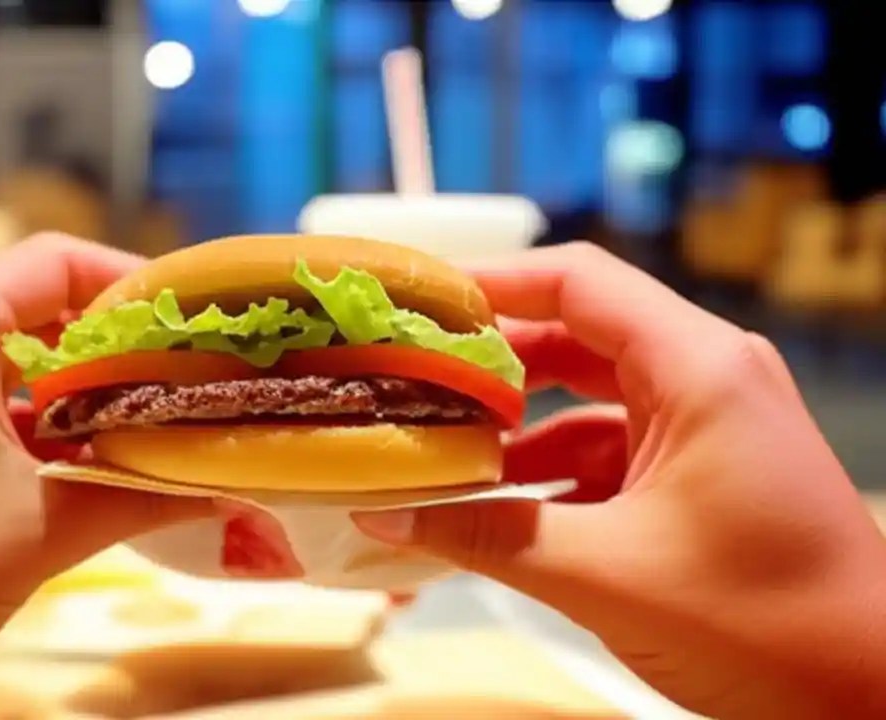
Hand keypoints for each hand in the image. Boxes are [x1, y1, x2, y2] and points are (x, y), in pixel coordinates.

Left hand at [0, 235, 206, 718]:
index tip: (203, 327)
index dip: (141, 285)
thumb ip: (144, 497)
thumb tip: (235, 491)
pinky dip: (55, 431)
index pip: (61, 261)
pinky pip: (0, 409)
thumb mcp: (40, 527)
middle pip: (48, 309)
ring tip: (167, 429)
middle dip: (128, 347)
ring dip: (94, 396)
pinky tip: (106, 471)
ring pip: (27, 366)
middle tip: (200, 384)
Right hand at [355, 243, 885, 718]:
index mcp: (699, 369)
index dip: (491, 282)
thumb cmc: (767, 625)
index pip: (579, 281)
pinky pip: (609, 450)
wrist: (867, 701)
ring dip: (516, 429)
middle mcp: (706, 379)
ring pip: (587, 400)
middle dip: (489, 365)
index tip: (417, 303)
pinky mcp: (702, 475)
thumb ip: (487, 536)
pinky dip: (551, 473)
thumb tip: (384, 513)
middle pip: (574, 336)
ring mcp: (708, 428)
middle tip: (410, 382)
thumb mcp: (605, 575)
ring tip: (439, 455)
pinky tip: (496, 509)